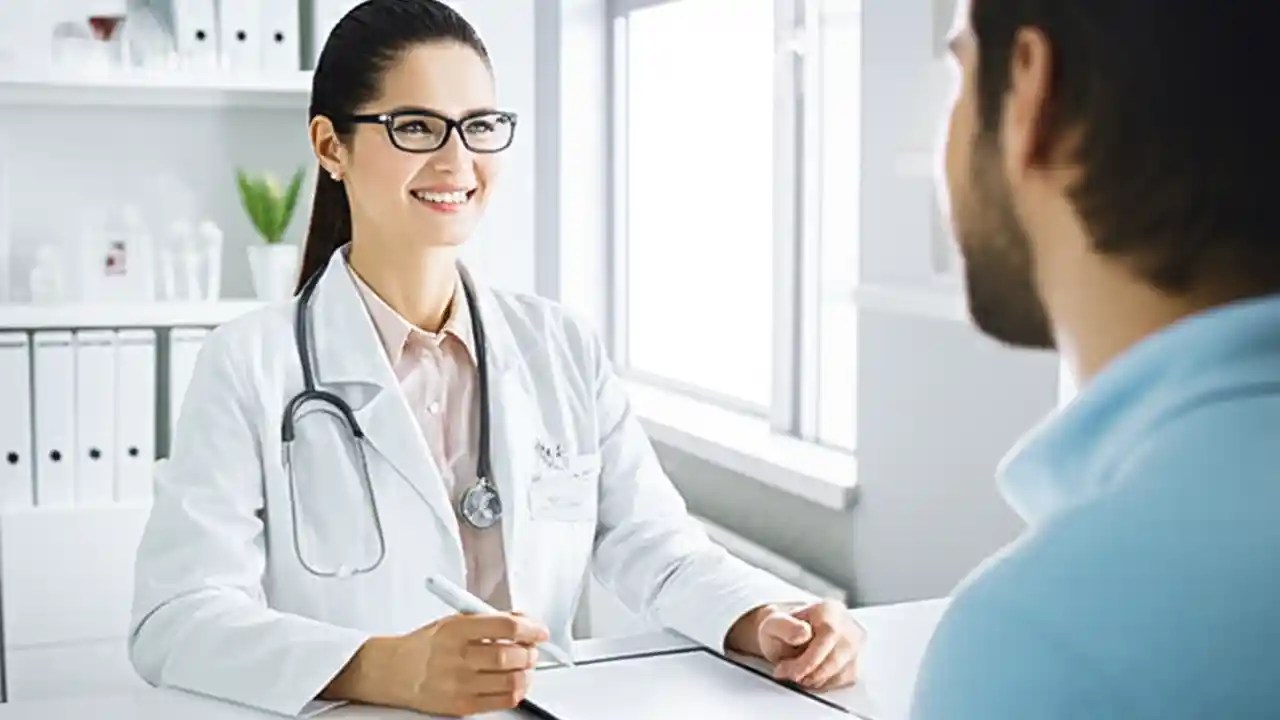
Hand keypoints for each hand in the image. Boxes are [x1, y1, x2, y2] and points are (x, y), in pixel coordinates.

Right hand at [326, 613, 548, 716]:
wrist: (393, 672)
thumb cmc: (424, 646)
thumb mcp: (453, 621)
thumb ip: (488, 620)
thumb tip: (523, 620)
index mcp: (456, 629)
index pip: (505, 626)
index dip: (530, 628)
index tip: (539, 631)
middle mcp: (457, 657)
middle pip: (511, 655)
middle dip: (529, 652)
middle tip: (532, 650)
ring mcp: (459, 683)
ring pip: (511, 680)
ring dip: (526, 672)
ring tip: (524, 666)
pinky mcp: (462, 705)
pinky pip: (502, 701)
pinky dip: (516, 691)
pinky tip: (514, 683)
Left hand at [736, 601, 864, 690]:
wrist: (789, 635)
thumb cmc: (783, 630)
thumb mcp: (773, 624)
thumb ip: (784, 626)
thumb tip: (803, 633)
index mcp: (829, 609)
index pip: (828, 636)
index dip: (807, 661)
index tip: (787, 670)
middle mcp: (848, 624)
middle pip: (836, 659)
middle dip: (808, 674)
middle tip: (787, 674)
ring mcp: (856, 644)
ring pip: (841, 673)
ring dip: (815, 680)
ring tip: (797, 671)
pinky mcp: (857, 662)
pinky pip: (844, 680)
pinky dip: (824, 683)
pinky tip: (810, 675)